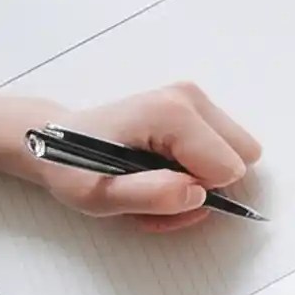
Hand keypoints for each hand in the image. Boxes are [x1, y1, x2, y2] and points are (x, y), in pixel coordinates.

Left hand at [39, 82, 261, 231]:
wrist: (53, 139)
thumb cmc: (74, 167)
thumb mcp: (101, 196)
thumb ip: (151, 197)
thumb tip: (199, 194)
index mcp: (172, 113)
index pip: (228, 170)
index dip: (197, 193)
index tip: (157, 192)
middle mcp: (190, 97)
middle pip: (242, 158)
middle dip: (206, 185)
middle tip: (158, 188)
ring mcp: (194, 97)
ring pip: (235, 156)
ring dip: (201, 179)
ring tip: (154, 180)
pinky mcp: (194, 104)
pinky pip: (222, 150)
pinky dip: (197, 168)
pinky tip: (160, 169)